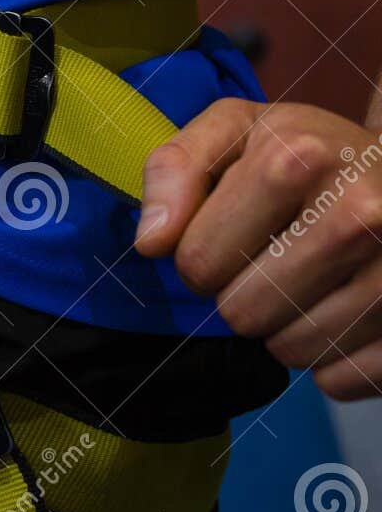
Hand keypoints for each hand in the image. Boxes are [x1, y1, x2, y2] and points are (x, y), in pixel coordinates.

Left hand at [137, 99, 381, 399]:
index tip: (229, 233)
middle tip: (273, 258)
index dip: (200, 254)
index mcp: (298, 158)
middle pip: (241, 313)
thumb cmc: (306, 151)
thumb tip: (151, 242)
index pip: (197, 261)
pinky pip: (340, 380)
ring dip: (285, 326)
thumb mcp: (233, 131)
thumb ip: (175, 170)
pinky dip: (332, 359)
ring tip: (310, 279)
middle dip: (242, 292)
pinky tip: (344, 308)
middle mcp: (359, 215)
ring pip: (291, 352)